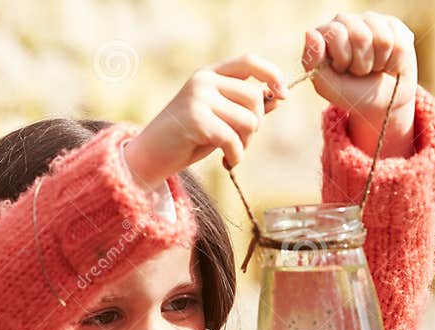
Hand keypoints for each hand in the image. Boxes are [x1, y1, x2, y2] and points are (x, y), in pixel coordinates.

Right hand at [123, 53, 287, 188]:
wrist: (150, 155)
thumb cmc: (187, 138)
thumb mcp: (219, 118)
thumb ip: (243, 106)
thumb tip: (278, 97)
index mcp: (209, 75)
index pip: (248, 62)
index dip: (271, 74)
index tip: (284, 94)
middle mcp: (204, 81)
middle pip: (255, 97)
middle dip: (256, 124)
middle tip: (242, 142)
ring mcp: (198, 98)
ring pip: (249, 120)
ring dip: (246, 143)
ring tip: (231, 152)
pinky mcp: (196, 120)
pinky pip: (233, 139)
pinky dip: (236, 156)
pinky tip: (226, 162)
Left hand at [302, 12, 417, 156]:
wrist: (380, 103)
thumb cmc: (351, 93)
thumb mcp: (327, 85)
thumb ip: (313, 62)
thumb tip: (310, 32)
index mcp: (326, 33)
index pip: (336, 33)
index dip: (343, 59)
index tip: (341, 70)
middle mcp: (347, 21)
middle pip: (361, 37)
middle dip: (361, 64)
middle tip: (359, 71)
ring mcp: (371, 21)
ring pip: (383, 40)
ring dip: (378, 63)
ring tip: (373, 68)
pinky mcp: (393, 26)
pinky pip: (400, 44)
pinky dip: (394, 63)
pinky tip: (387, 64)